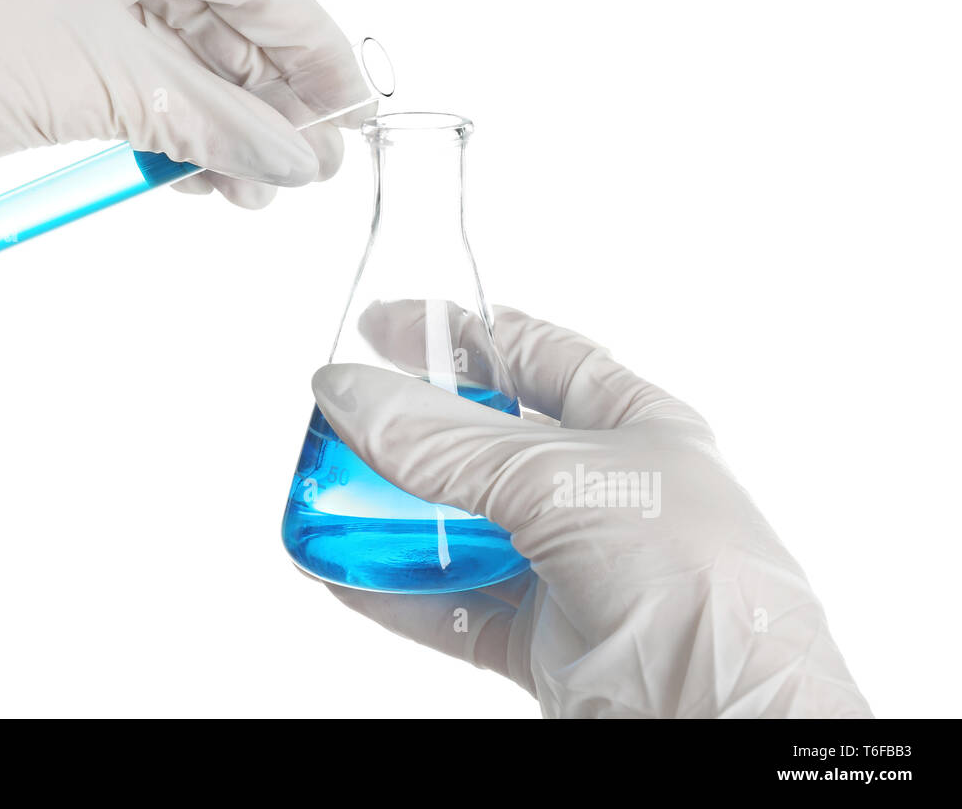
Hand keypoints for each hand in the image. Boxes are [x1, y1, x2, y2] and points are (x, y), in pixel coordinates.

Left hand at [0, 0, 363, 306]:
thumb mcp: (109, 86)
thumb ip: (221, 124)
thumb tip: (307, 163)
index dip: (310, 46)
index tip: (354, 109)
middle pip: (214, 16)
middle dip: (264, 100)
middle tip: (311, 168)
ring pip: (172, 56)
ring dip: (217, 127)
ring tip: (256, 192)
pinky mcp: (37, 28)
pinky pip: (129, 77)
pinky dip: (166, 128)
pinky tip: (202, 176)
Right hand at [310, 303, 871, 717]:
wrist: (728, 727)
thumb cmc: (698, 584)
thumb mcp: (561, 481)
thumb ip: (447, 441)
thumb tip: (351, 393)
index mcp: (635, 426)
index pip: (532, 355)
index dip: (457, 334)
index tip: (381, 327)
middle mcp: (603, 493)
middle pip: (485, 445)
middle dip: (411, 432)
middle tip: (344, 419)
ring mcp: (572, 570)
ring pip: (461, 531)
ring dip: (392, 517)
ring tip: (327, 499)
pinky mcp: (545, 644)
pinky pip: (452, 609)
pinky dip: (394, 592)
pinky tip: (341, 574)